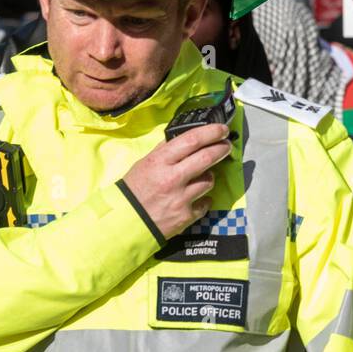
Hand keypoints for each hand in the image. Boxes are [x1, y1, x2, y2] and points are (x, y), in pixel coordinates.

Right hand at [122, 123, 231, 239]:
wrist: (126, 221)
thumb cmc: (134, 189)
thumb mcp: (144, 163)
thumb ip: (165, 151)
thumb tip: (184, 137)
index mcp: (160, 161)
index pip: (192, 140)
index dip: (212, 132)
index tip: (222, 129)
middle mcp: (173, 178)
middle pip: (207, 157)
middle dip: (221, 149)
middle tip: (226, 146)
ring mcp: (181, 198)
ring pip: (209, 180)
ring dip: (209, 176)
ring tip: (202, 176)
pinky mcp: (186, 215)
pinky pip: (205, 203)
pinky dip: (204, 199)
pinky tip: (197, 198)